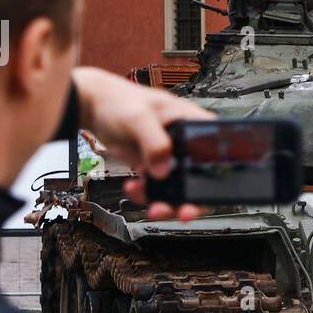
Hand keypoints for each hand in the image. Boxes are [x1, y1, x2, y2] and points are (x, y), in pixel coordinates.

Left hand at [72, 67, 215, 220]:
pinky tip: (134, 188)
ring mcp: (169, 156)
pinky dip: (146, 195)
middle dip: (192, 199)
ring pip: (178, 189)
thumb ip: (155, 142)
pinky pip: (157, 189)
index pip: (215, 150)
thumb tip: (164, 170)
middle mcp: (185, 143)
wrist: (94, 107)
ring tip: (153, 207)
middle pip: (200, 177)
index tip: (208, 191)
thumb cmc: (119, 100)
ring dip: (166, 202)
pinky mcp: (153, 166)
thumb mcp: (138, 117)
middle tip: (184, 212)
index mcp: (192, 124)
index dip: (218, 172)